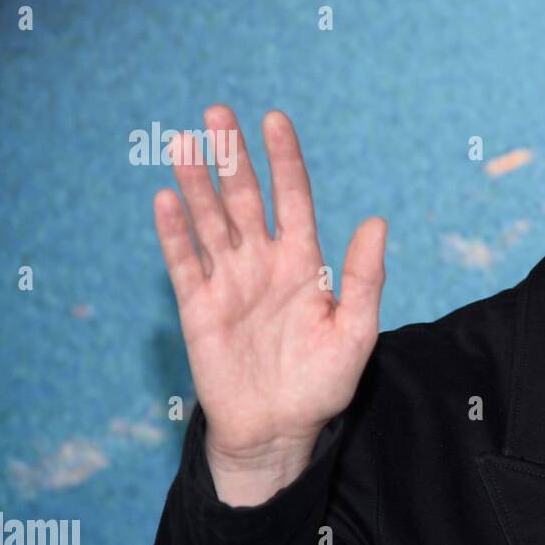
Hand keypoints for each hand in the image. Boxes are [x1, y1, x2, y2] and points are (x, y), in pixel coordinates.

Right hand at [154, 106, 385, 505]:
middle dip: (232, 158)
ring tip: (186, 143)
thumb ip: (364, 278)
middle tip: (218, 114)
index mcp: (304, 264)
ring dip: (197, 184)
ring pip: (210, 223)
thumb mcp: (356, 331)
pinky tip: (167, 199)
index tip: (275, 120)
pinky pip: (184, 262)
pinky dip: (174, 232)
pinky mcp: (199, 307)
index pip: (293, 199)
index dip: (285, 161)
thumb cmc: (323, 383)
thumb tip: (377, 223)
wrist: (279, 430)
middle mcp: (263, 264)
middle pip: (244, 200)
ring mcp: (229, 282)